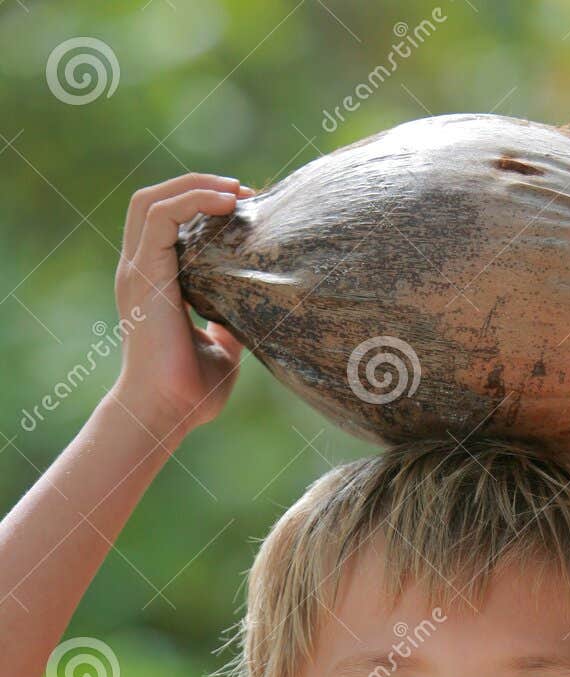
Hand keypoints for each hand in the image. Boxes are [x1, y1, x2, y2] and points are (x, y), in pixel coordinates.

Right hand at [110, 173, 253, 438]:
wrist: (165, 413)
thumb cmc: (189, 393)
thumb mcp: (220, 351)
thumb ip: (227, 328)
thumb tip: (248, 317)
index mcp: (152, 283)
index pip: (164, 223)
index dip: (198, 205)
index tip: (242, 209)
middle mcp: (139, 271)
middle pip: (154, 201)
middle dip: (198, 186)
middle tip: (243, 193)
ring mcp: (138, 271)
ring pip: (153, 201)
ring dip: (196, 186)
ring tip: (237, 191)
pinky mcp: (146, 276)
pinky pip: (163, 217)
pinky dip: (193, 200)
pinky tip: (227, 203)